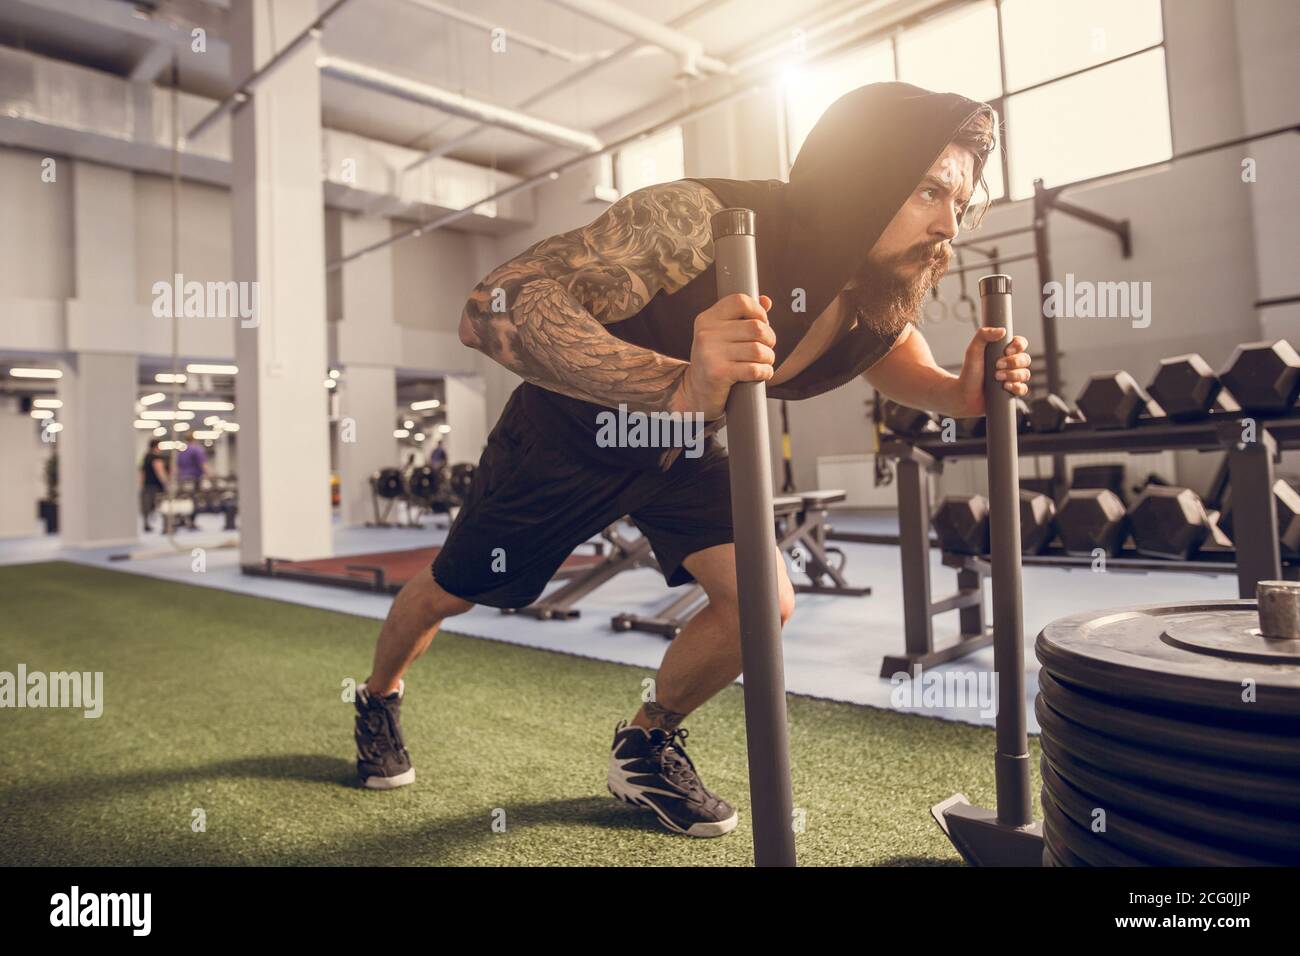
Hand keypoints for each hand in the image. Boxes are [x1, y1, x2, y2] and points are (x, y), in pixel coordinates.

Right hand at [673, 293, 775, 419]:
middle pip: (756, 327)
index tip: (762, 323)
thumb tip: (766, 300)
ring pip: (758, 350)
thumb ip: (743, 317)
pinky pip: (754, 369)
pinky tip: (762, 373)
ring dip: (769, 358)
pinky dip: (765, 372)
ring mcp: (710, 353)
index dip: (759, 311)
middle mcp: (706, 333)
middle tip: (767, 348)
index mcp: (707, 319)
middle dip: (770, 339)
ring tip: (764, 362)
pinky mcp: (718, 373)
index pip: (740, 301)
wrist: (695, 393)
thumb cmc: (715, 361)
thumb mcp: (723, 335)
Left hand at [957, 327, 1031, 415]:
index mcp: (1004, 352)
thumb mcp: (973, 350)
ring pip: (1025, 374)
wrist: (963, 394)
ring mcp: (1013, 379)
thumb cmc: (969, 371)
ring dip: (1013, 375)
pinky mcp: (1012, 392)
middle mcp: (1011, 364)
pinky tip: (1006, 387)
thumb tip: (1002, 330)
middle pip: (1026, 359)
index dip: (1018, 346)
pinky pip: (1023, 389)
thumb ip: (983, 335)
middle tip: (997, 366)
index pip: (1021, 344)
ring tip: (997, 377)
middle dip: (1013, 362)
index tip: (1006, 350)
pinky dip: (1017, 387)